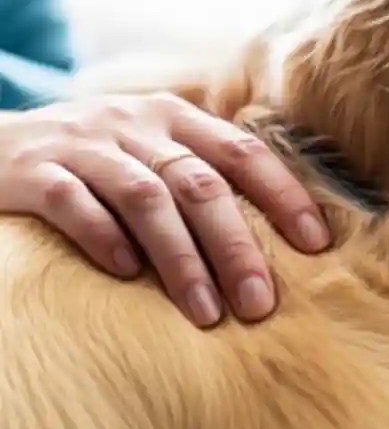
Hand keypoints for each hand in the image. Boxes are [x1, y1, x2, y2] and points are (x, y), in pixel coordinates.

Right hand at [0, 93, 330, 325]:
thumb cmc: (94, 159)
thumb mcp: (151, 148)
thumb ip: (204, 173)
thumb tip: (282, 233)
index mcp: (174, 118)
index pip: (244, 152)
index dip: (284, 196)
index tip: (316, 246)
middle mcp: (134, 124)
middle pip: (201, 185)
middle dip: (237, 247)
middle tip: (261, 304)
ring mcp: (82, 145)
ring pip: (146, 198)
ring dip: (181, 258)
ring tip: (207, 311)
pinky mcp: (32, 171)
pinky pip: (73, 202)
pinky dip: (104, 237)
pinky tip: (128, 275)